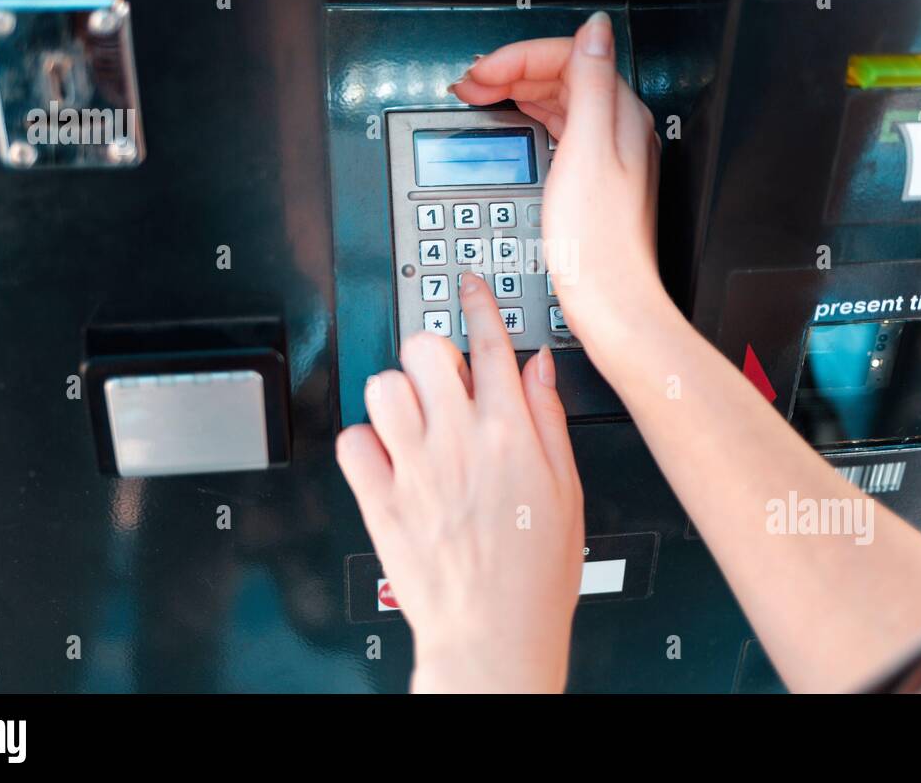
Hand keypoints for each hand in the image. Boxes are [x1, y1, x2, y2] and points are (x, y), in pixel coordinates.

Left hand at [336, 274, 584, 692]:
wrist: (495, 635)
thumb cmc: (536, 573)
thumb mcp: (567, 488)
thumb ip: (549, 419)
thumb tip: (538, 368)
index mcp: (510, 433)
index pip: (490, 341)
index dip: (478, 301)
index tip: (468, 285)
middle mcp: (457, 440)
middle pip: (424, 348)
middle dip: (433, 349)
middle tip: (445, 374)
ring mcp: (414, 468)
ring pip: (383, 385)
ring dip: (398, 391)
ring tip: (415, 415)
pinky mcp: (380, 499)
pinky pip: (352, 441)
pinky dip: (365, 440)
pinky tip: (388, 454)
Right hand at [451, 12, 663, 353]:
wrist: (608, 298)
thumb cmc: (596, 240)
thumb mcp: (585, 150)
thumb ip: (590, 82)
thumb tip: (594, 28)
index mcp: (619, 113)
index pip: (568, 56)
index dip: (518, 56)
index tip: (480, 73)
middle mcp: (618, 127)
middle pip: (562, 74)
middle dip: (510, 70)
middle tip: (468, 84)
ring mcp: (606, 151)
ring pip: (557, 99)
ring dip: (515, 91)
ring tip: (478, 96)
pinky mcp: (592, 175)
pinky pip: (557, 126)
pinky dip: (527, 116)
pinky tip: (511, 121)